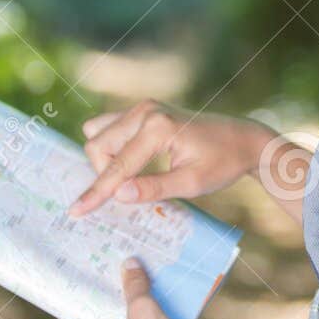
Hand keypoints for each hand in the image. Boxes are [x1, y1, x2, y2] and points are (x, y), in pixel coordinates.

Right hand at [68, 98, 273, 216]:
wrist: (243, 139)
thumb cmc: (223, 163)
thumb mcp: (193, 183)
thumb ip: (154, 189)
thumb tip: (117, 195)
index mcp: (158, 127)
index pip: (117, 166)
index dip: (96, 192)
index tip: (76, 211)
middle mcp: (146, 110)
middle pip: (98, 145)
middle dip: (104, 173)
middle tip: (131, 192)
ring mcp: (144, 106)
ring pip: (100, 133)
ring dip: (107, 159)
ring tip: (134, 177)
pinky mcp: (145, 109)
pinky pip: (111, 127)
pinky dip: (113, 147)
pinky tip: (132, 164)